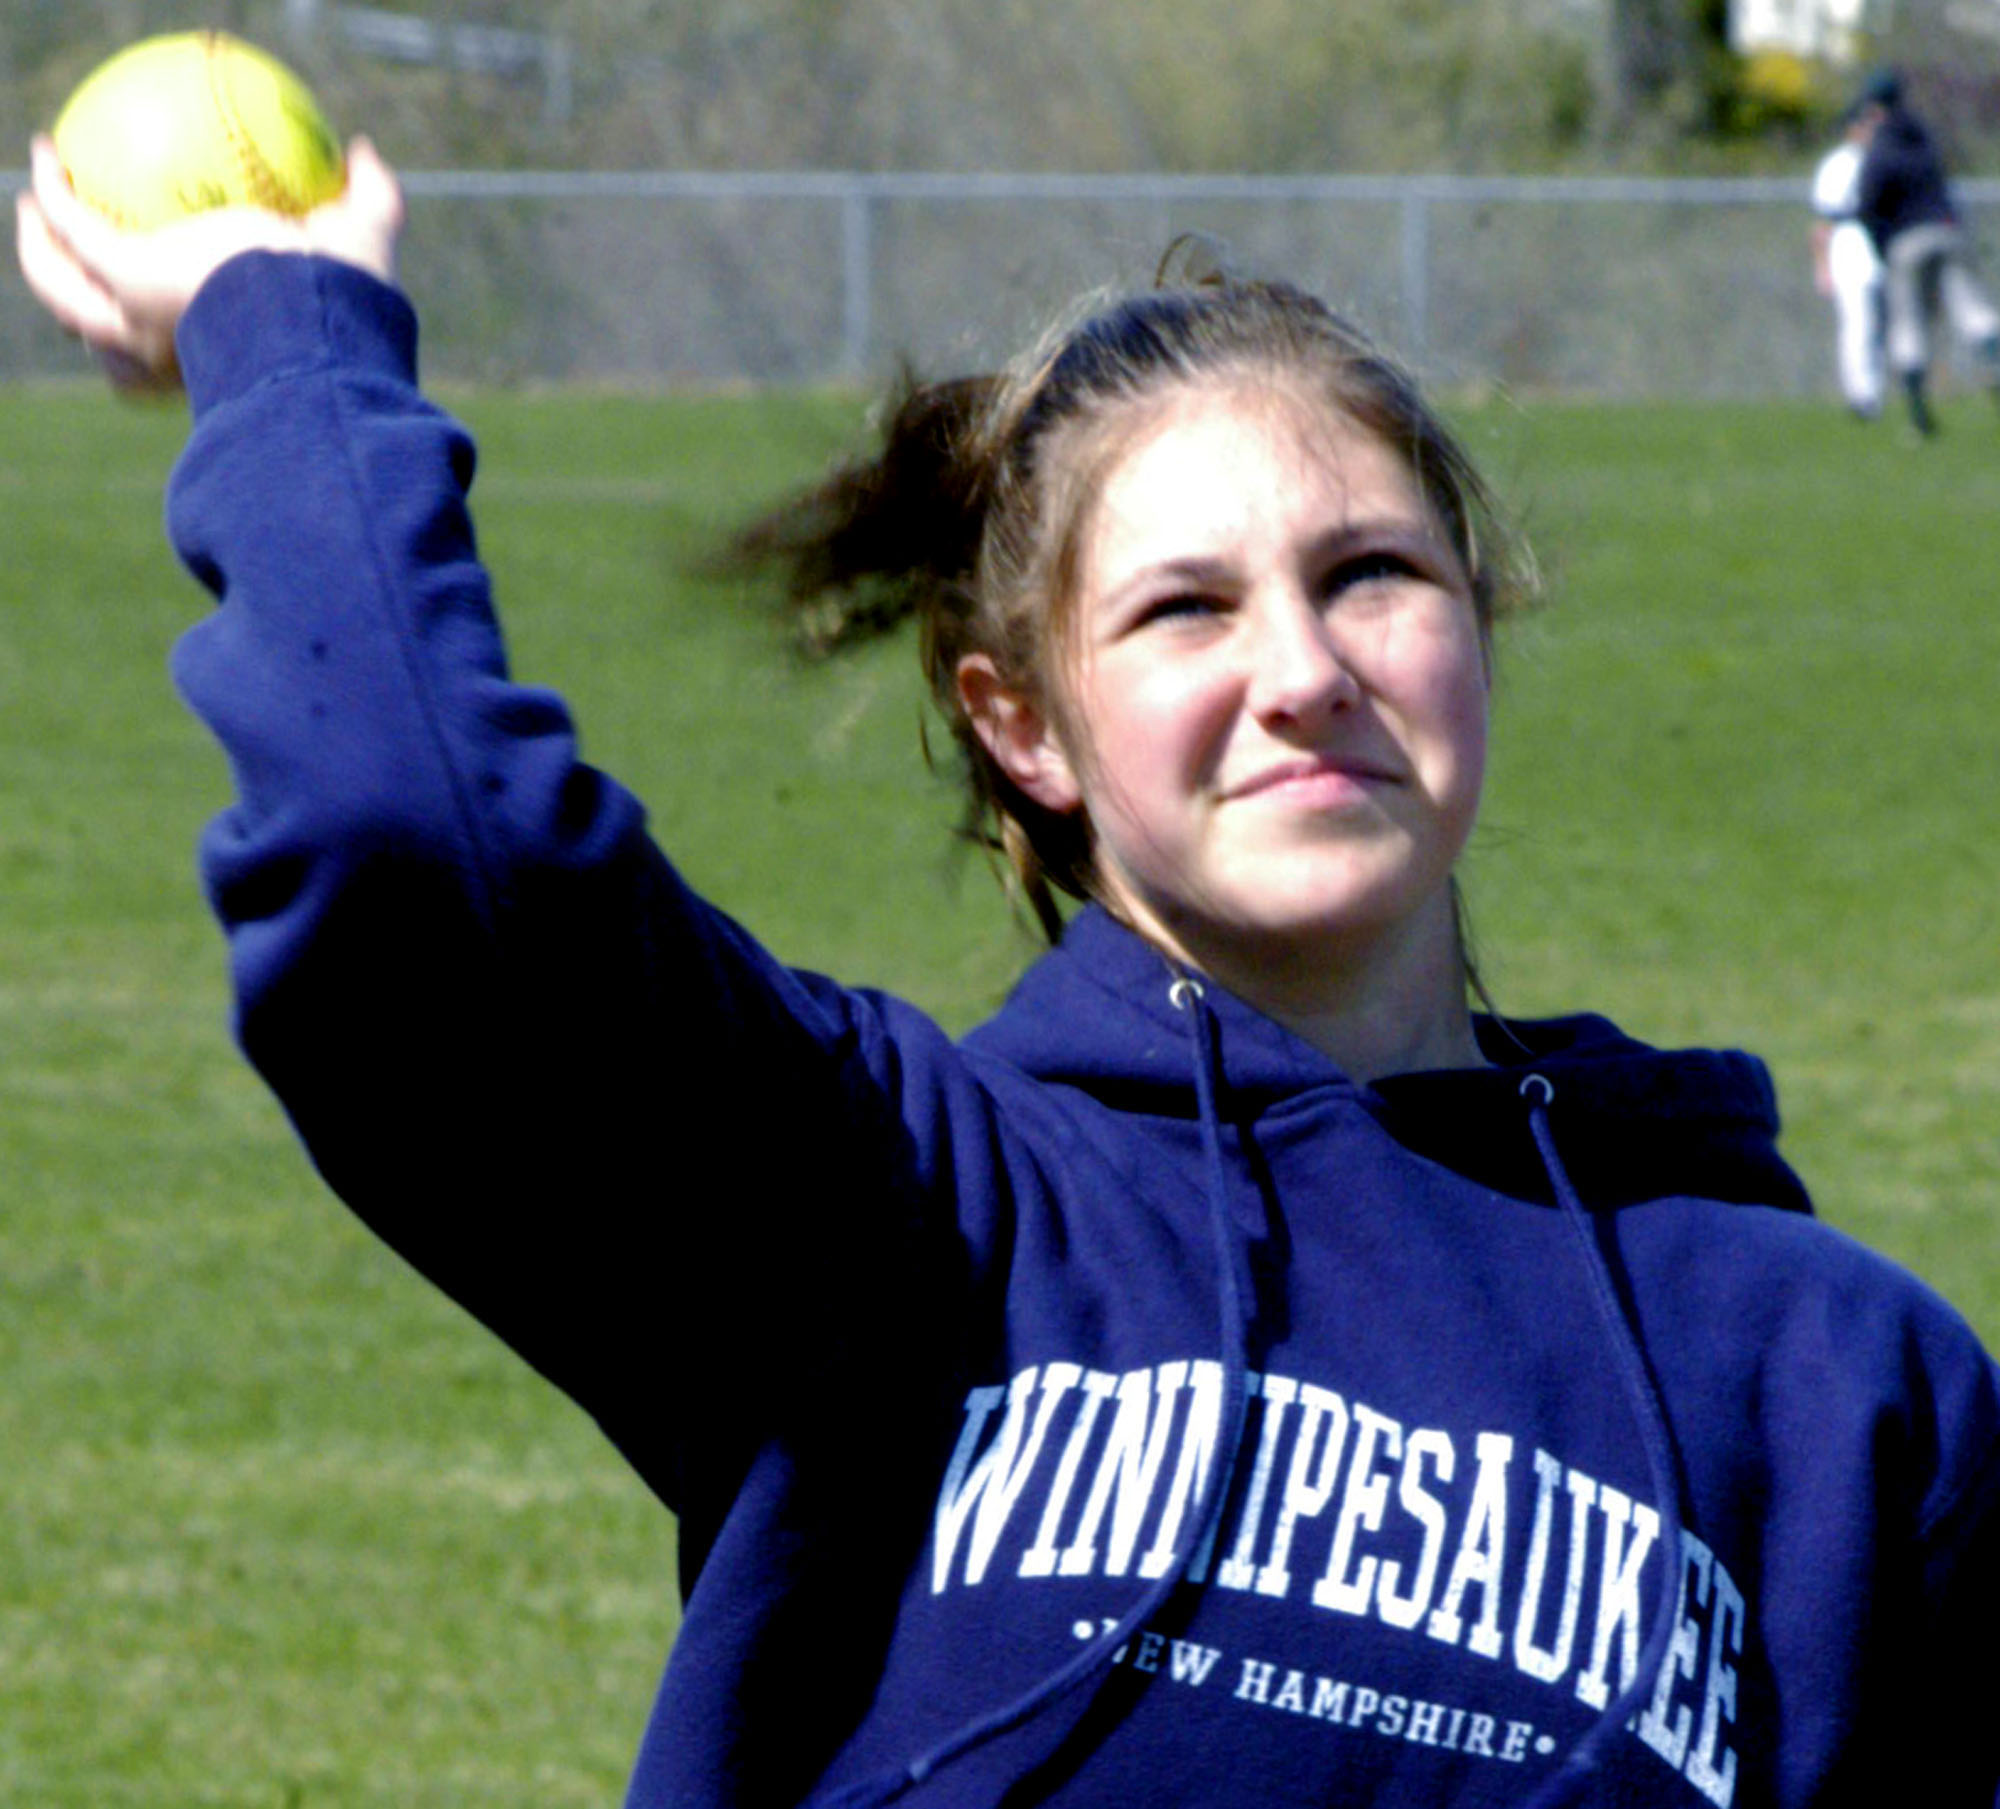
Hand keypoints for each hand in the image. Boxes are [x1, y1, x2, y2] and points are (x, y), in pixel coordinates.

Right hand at [14, 134, 404, 394]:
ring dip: (41, 255)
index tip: (159, 306)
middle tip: (77, 267)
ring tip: (35, 212)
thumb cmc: (348, 297)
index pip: (177, 369)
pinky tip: (44, 154)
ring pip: (66, 295)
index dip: (154, 350)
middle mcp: (176, 354)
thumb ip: (372, 196)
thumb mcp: (366, 240)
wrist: (322, 318)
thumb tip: (359, 151)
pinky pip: (71, 228)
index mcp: (223, 359)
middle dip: (85, 311)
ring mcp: (143, 320)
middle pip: (110, 346)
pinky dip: (51, 194)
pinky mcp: (126, 278)